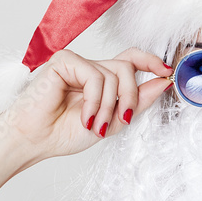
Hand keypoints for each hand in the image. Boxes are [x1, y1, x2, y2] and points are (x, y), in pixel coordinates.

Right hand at [0, 47, 172, 164]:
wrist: (34, 140)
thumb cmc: (64, 133)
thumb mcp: (112, 121)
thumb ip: (137, 102)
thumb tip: (163, 81)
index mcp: (101, 80)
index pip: (130, 59)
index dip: (150, 61)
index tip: (166, 72)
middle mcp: (90, 68)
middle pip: (127, 68)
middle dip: (131, 97)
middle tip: (121, 120)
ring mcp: (77, 63)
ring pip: (114, 74)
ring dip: (109, 106)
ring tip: (95, 125)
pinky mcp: (64, 61)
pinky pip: (95, 75)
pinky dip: (95, 100)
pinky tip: (84, 116)